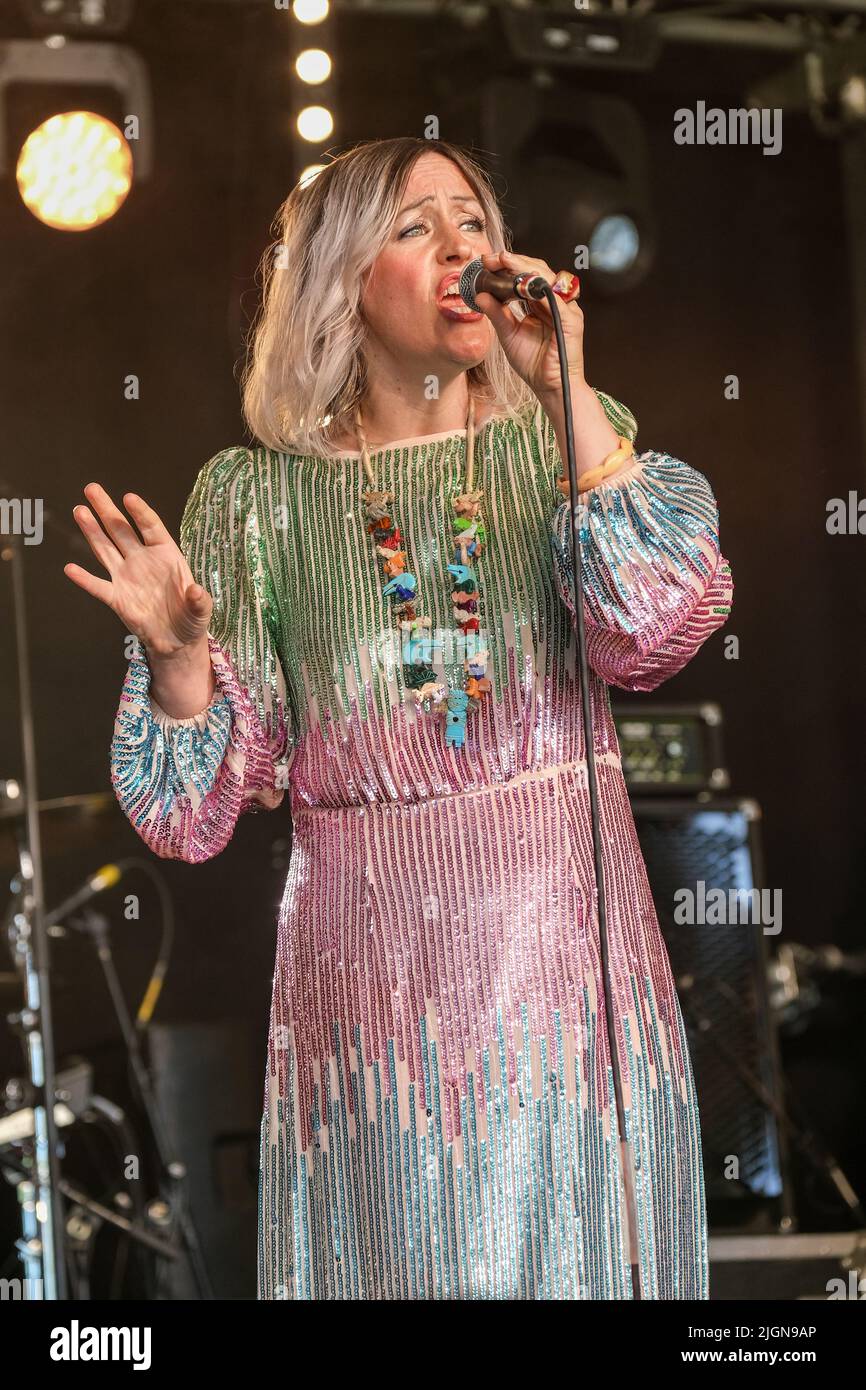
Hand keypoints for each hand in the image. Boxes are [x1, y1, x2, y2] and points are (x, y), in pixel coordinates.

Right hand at [64, 483, 212, 657]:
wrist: (177, 641)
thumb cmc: (191, 618)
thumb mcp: (202, 609)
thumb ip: (199, 600)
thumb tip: (195, 591)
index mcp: (166, 555)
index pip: (151, 527)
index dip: (141, 513)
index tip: (128, 498)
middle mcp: (143, 560)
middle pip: (122, 530)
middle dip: (107, 510)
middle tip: (92, 489)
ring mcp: (127, 577)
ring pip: (106, 549)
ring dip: (92, 531)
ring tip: (79, 511)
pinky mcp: (117, 598)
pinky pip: (98, 586)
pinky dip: (84, 579)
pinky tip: (70, 568)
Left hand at [473, 249, 584, 403]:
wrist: (549, 387)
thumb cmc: (533, 363)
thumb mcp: (508, 334)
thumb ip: (497, 314)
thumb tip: (480, 295)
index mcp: (540, 303)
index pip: (526, 276)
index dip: (508, 266)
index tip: (487, 260)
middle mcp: (554, 302)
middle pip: (538, 270)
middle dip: (515, 261)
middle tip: (493, 257)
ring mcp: (565, 309)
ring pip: (548, 278)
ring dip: (527, 269)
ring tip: (506, 262)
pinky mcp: (571, 321)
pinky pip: (557, 300)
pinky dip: (541, 290)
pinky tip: (524, 285)